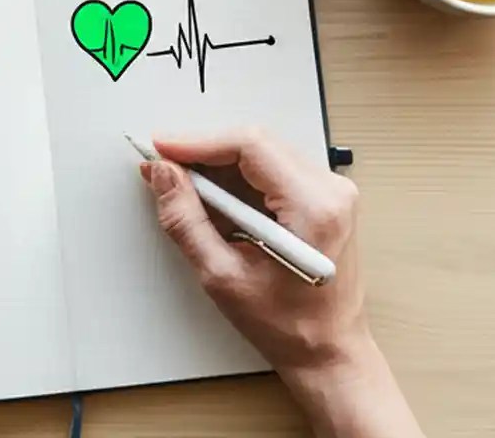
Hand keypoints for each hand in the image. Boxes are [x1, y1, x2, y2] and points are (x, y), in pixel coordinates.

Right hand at [142, 128, 423, 437]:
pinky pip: (273, 170)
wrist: (329, 351)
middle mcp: (331, 191)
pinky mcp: (325, 198)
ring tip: (187, 190)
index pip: (249, 145)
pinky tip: (217, 201)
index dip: (198, 142)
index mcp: (313, 207)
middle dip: (204, 153)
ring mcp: (332, 192)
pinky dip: (239, 180)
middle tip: (165, 169)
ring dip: (220, 167)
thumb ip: (186, 220)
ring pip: (262, 154)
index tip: (162, 149)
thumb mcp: (223, 276)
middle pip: (255, 144)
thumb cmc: (290, 326)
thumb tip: (163, 176)